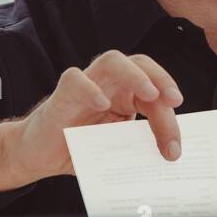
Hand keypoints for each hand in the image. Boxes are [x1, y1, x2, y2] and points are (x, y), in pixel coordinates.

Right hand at [0, 51, 184, 191]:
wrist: (38, 155)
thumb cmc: (79, 148)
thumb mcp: (115, 149)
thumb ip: (138, 146)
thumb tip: (169, 156)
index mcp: (126, 95)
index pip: (154, 88)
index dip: (170, 107)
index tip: (178, 138)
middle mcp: (109, 84)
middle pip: (140, 64)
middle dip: (162, 79)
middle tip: (174, 102)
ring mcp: (86, 85)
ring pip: (112, 61)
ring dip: (135, 74)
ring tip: (150, 94)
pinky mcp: (61, 95)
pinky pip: (75, 80)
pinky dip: (91, 88)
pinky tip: (102, 104)